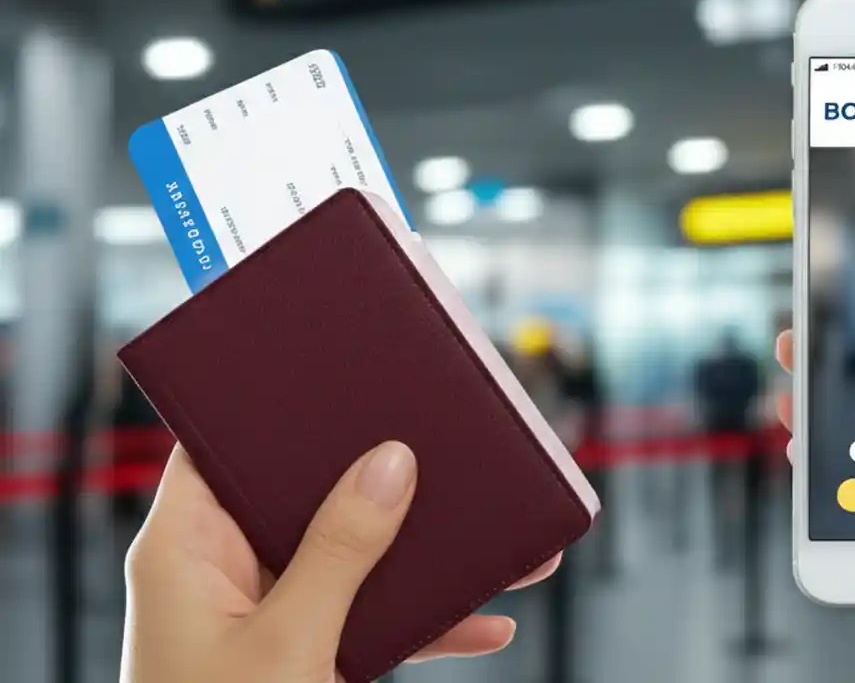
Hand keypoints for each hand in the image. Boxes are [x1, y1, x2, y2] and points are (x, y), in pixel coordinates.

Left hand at [122, 440, 560, 682]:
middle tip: (439, 436)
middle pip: (305, 495)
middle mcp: (223, 570)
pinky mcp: (302, 654)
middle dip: (380, 476)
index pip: (223, 446)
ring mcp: (266, 613)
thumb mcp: (287, 642)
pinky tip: (487, 620)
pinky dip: (423, 621)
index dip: (276, 407)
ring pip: (351, 558)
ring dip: (421, 553)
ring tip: (495, 531)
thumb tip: (391, 463)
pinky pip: (369, 619)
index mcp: (186, 549)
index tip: (340, 374)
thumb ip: (340, 551)